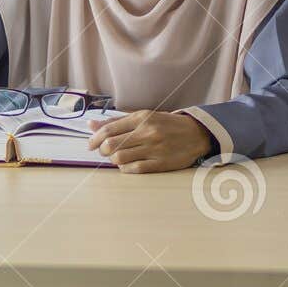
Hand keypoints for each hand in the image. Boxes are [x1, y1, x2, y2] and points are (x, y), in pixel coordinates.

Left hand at [87, 110, 211, 172]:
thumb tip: (91, 124)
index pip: (108, 129)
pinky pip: (134, 169)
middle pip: (111, 145)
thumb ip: (117, 121)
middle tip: (105, 152)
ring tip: (118, 157)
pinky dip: (125, 168)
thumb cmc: (167, 125)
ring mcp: (154, 149)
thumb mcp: (144, 117)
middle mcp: (147, 132)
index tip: (91, 144)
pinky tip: (127, 165)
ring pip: (119, 158)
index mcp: (141, 118)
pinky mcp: (160, 163)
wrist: (196, 134)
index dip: (94, 139)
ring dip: (114, 160)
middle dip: (102, 150)